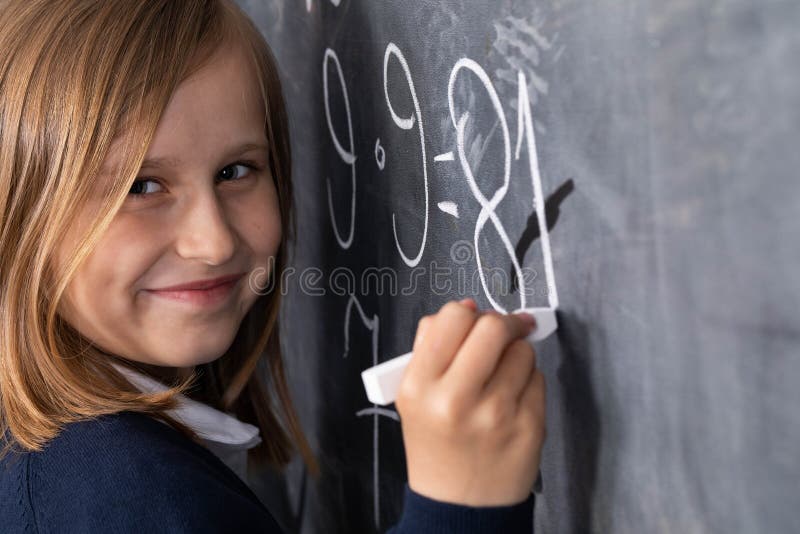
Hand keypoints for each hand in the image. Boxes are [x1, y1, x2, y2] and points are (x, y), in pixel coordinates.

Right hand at [396, 298, 545, 506]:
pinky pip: (538, 378)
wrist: (460, 505)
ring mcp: (497, 413)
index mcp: (420, 386)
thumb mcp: (413, 395)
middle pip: (493, 327)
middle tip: (506, 330)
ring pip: (522, 350)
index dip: (469, 312)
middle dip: (503, 323)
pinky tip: (513, 399)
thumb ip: (432, 346)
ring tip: (502, 376)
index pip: (452, 318)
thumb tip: (469, 306)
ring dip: (516, 354)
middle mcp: (456, 399)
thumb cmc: (437, 442)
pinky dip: (528, 381)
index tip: (478, 319)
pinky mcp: (529, 425)